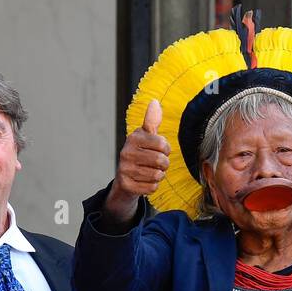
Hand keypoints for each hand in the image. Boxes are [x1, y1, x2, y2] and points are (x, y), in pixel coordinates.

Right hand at [103, 99, 169, 223]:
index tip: (161, 150)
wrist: (125, 178)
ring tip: (151, 171)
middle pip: (161, 160)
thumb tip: (155, 102)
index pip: (162, 144)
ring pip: (157, 175)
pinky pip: (152, 188)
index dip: (166, 149)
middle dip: (164, 164)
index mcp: (133, 138)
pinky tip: (145, 181)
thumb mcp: (145, 136)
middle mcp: (126, 153)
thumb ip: (152, 121)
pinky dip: (152, 186)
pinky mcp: (127, 185)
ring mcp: (125, 169)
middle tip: (158, 163)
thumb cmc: (140, 154)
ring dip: (159, 175)